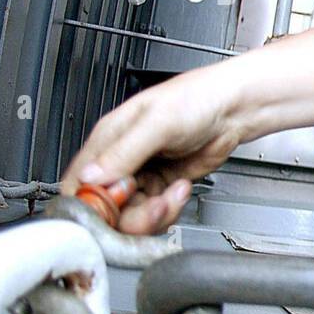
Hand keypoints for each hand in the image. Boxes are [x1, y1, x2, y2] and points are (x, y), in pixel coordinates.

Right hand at [59, 69, 246, 234]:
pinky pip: (156, 212)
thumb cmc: (196, 98)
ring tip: (173, 195)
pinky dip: (169, 209)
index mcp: (108, 140)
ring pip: (132, 215)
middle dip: (129, 216)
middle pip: (107, 207)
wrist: (234, 107)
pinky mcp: (165, 185)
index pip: (78, 182)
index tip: (113, 210)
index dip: (90, 203)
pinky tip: (181, 190)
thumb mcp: (158, 123)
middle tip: (154, 207)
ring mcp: (144, 174)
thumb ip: (123, 152)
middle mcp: (122, 160)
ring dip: (153, 214)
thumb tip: (89, 177)